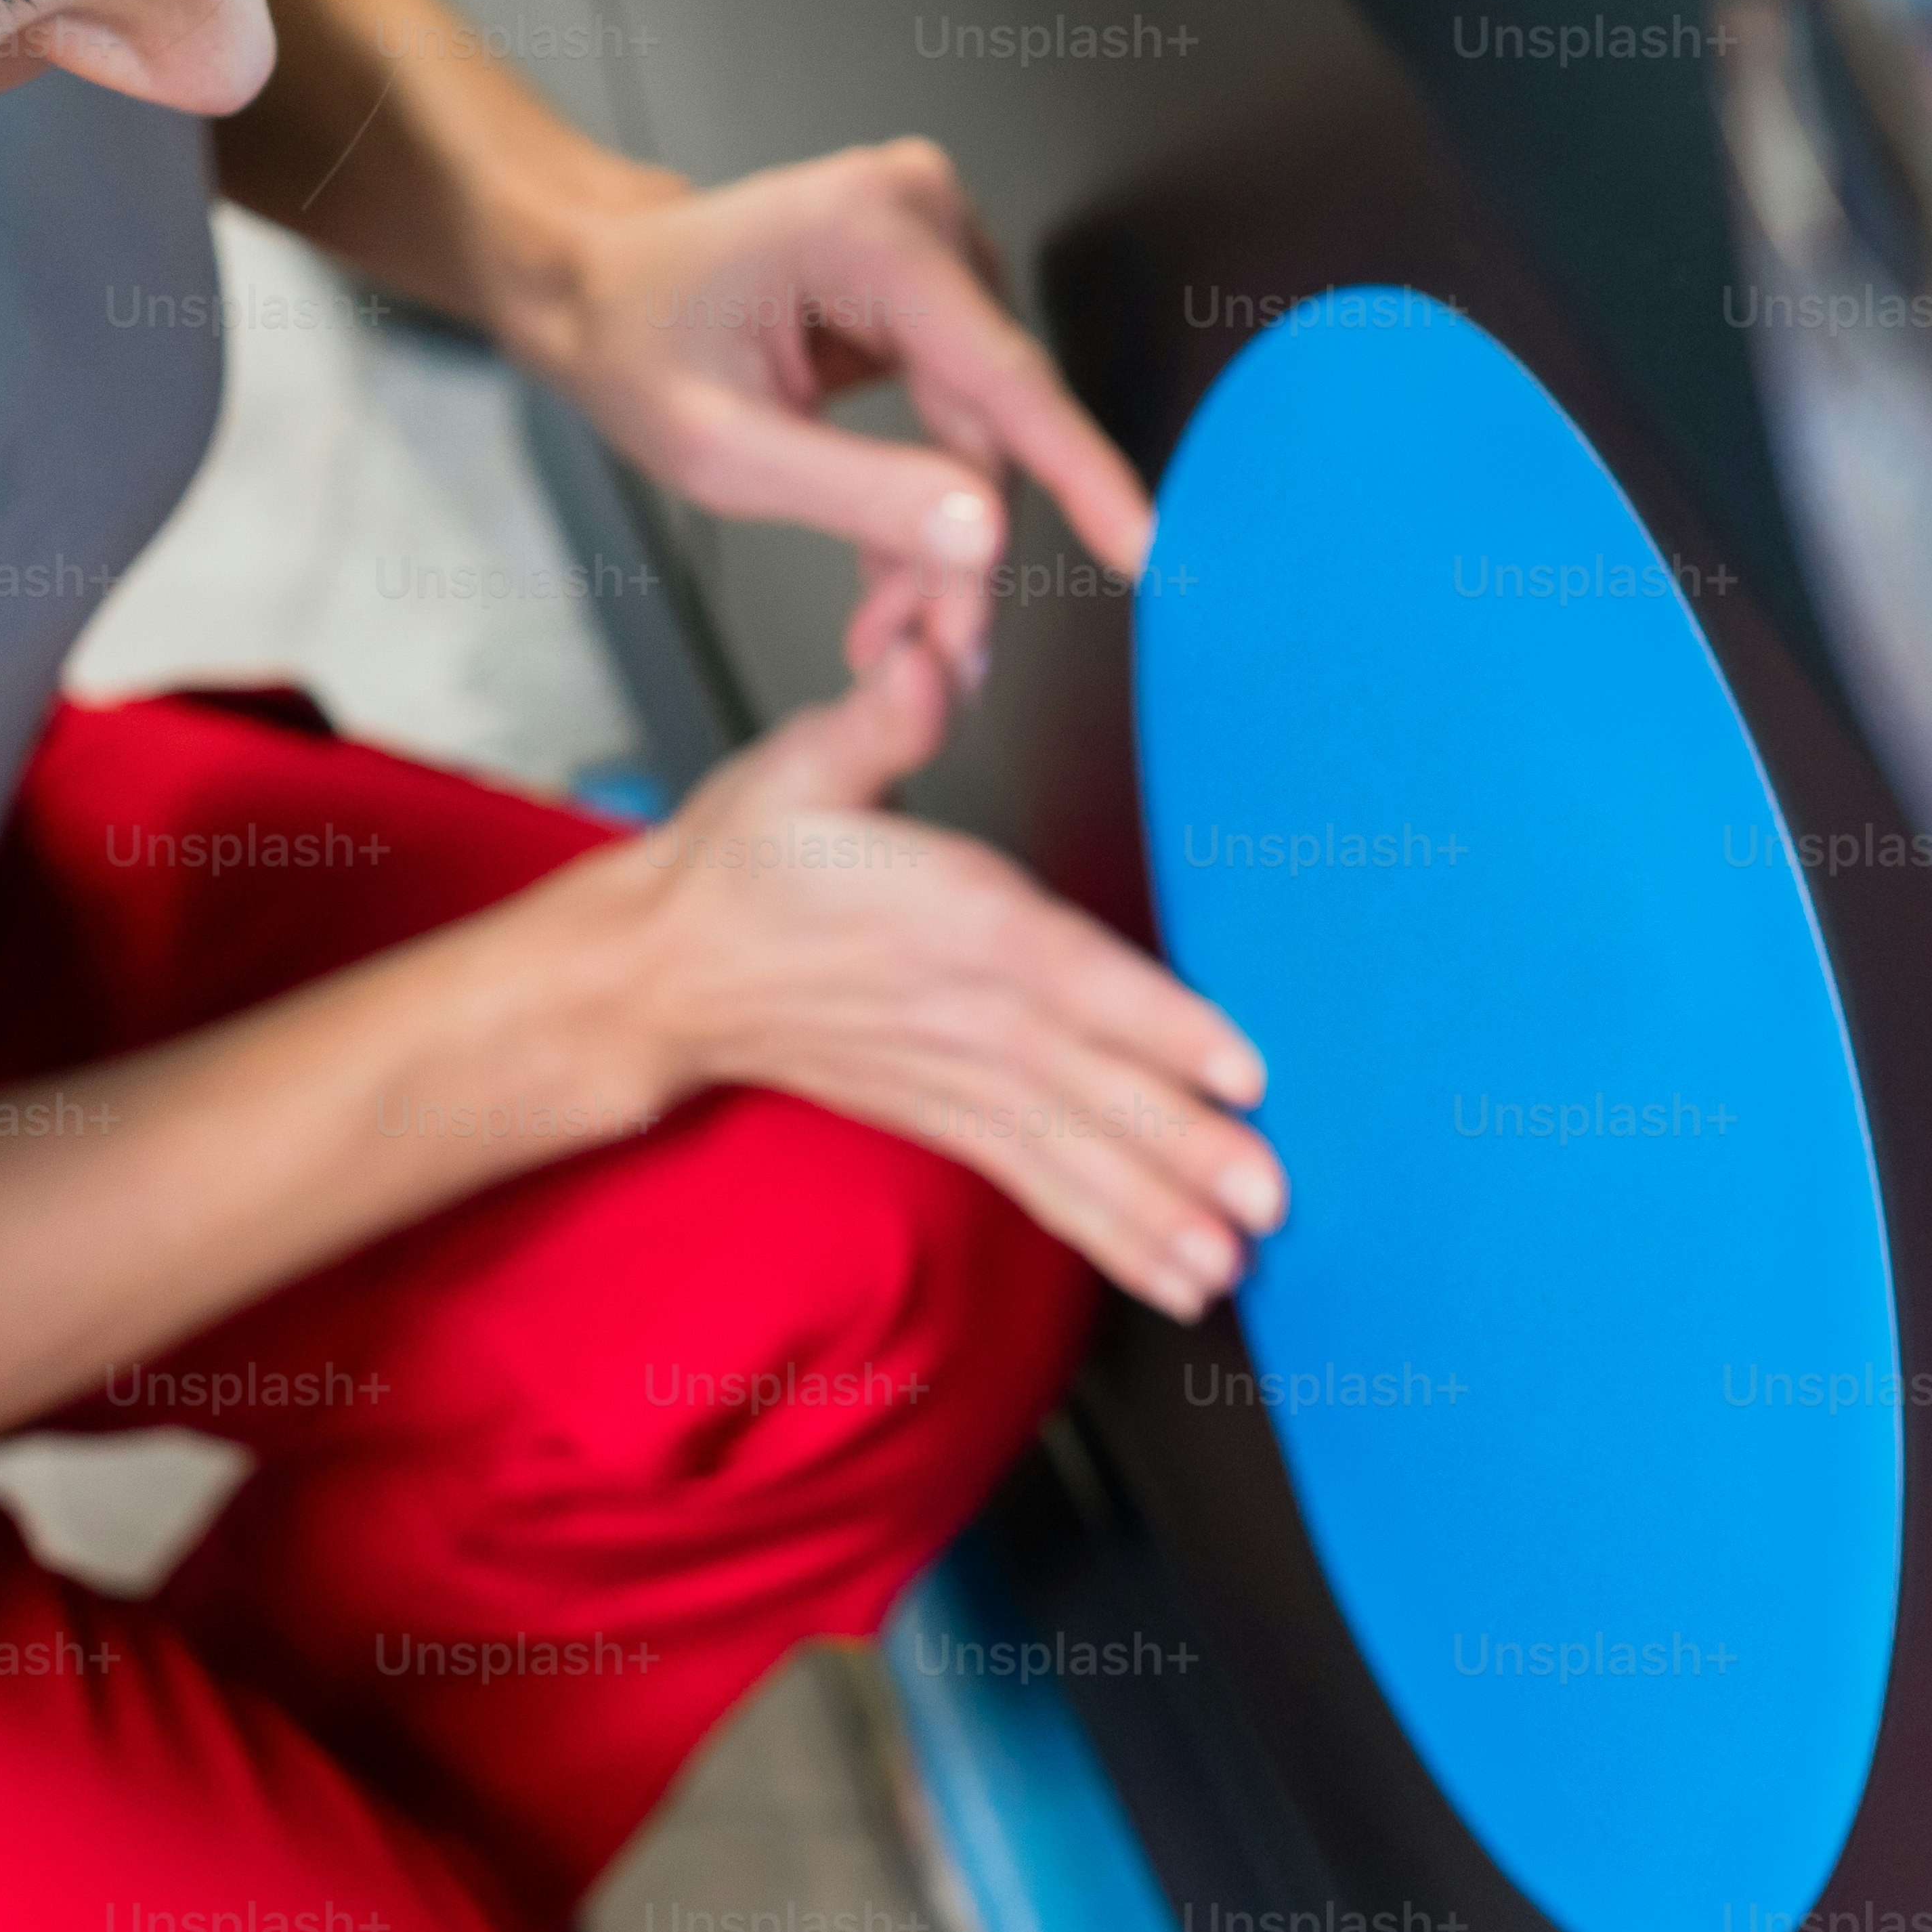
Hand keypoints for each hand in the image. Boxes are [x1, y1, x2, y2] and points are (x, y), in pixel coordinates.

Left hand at [521, 138, 1150, 692]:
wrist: (594, 287)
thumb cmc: (632, 343)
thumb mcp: (726, 450)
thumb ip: (861, 496)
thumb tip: (984, 536)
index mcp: (870, 232)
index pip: (1004, 378)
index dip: (1082, 475)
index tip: (1142, 545)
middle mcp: (921, 214)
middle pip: (991, 419)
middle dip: (967, 544)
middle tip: (942, 654)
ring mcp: (934, 240)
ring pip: (984, 425)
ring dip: (948, 528)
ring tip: (898, 621)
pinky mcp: (934, 280)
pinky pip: (963, 407)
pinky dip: (934, 488)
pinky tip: (898, 558)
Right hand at [596, 633, 1280, 1319]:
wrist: (662, 971)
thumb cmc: (744, 867)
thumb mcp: (797, 768)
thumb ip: (879, 717)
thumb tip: (925, 654)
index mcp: (949, 922)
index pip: (1073, 976)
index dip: (1161, 1024)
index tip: (1242, 1067)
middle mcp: (963, 1015)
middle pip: (1091, 1087)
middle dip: (1183, 1149)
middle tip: (1269, 1201)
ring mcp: (956, 1081)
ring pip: (1072, 1154)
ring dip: (1157, 1215)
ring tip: (1232, 1268)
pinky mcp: (946, 1122)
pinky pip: (1039, 1185)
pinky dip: (1109, 1236)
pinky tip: (1176, 1276)